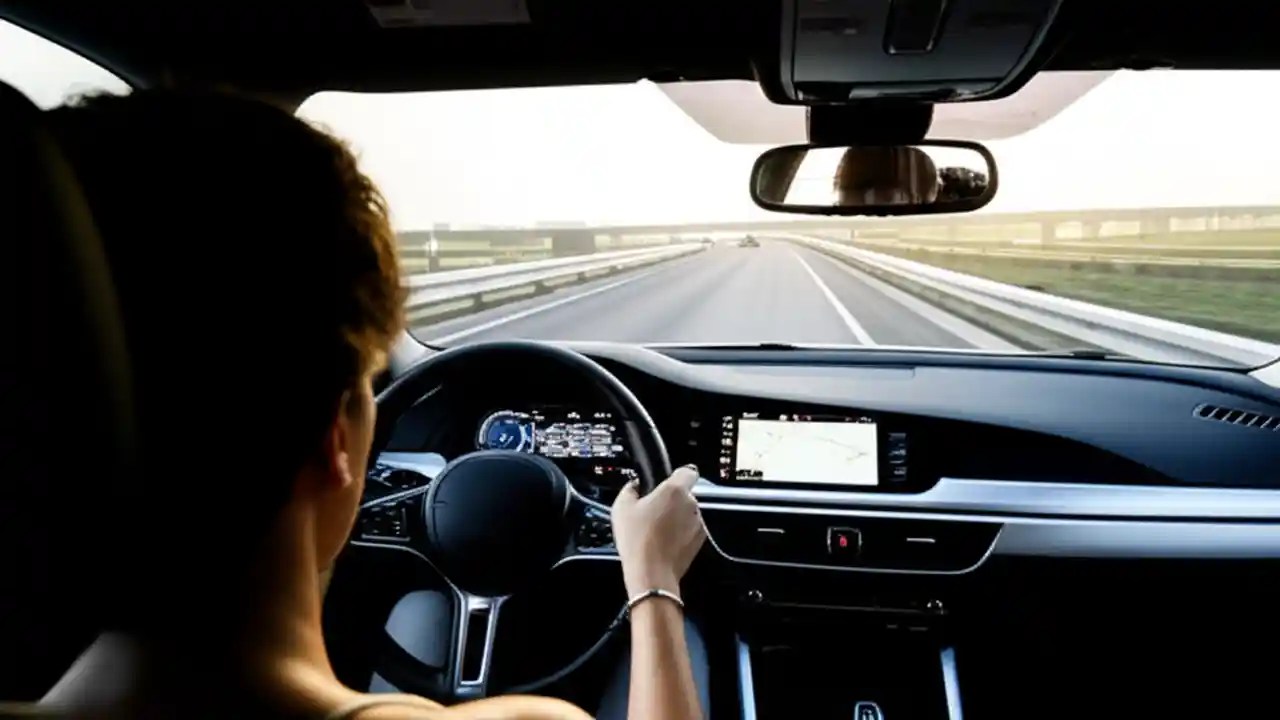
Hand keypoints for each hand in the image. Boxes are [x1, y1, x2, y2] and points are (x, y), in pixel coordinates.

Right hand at [611, 464, 706, 597]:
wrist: (652, 573)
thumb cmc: (637, 539)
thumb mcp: (622, 508)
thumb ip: (630, 488)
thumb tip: (635, 485)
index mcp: (674, 490)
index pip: (688, 471)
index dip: (678, 474)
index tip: (668, 481)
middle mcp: (692, 503)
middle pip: (685, 494)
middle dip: (672, 500)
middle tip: (653, 511)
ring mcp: (699, 523)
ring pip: (688, 512)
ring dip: (677, 517)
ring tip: (658, 530)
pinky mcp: (701, 540)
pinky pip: (691, 529)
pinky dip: (682, 533)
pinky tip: (666, 542)